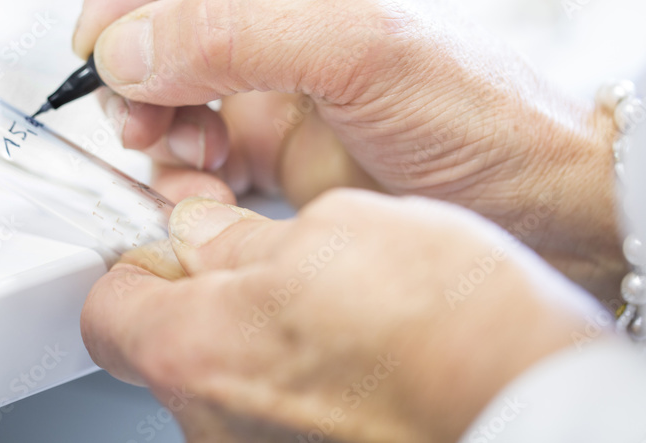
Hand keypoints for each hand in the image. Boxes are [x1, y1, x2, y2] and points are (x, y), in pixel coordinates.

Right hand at [72, 0, 623, 301]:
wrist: (529, 208)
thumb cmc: (481, 109)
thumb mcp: (362, 45)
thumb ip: (235, 33)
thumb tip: (122, 48)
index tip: (100, 42)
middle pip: (148, 1)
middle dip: (130, 61)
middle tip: (138, 117)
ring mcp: (263, 65)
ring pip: (152, 74)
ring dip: (150, 119)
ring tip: (186, 156)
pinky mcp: (260, 130)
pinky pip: (179, 138)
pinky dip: (175, 166)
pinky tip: (209, 184)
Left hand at [81, 190, 605, 442]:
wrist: (536, 407)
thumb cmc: (447, 326)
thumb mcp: (336, 226)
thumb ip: (242, 235)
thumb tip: (204, 231)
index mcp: (200, 347)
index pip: (109, 303)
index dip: (136, 259)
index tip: (166, 234)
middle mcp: (214, 418)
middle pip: (167, 346)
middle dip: (201, 296)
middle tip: (255, 255)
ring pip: (225, 380)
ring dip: (255, 335)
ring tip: (326, 301)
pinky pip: (276, 411)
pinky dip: (298, 377)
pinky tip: (358, 348)